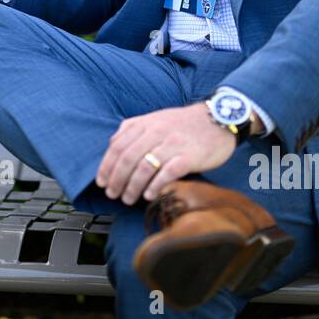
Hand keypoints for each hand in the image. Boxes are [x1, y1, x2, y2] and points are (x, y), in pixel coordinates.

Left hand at [94, 103, 237, 204]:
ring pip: (144, 167)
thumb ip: (133, 129)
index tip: (102, 182)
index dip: (106, 166)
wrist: (217, 119)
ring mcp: (172, 144)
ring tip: (128, 199)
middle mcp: (156, 132)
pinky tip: (149, 196)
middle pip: (128, 159)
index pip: (117, 146)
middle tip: (113, 195)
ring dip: (132, 187)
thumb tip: (112, 144)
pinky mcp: (189, 156)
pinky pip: (167, 173)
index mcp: (145, 124)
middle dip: (116, 180)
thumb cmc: (184, 124)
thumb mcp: (155, 119)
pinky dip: (155, 186)